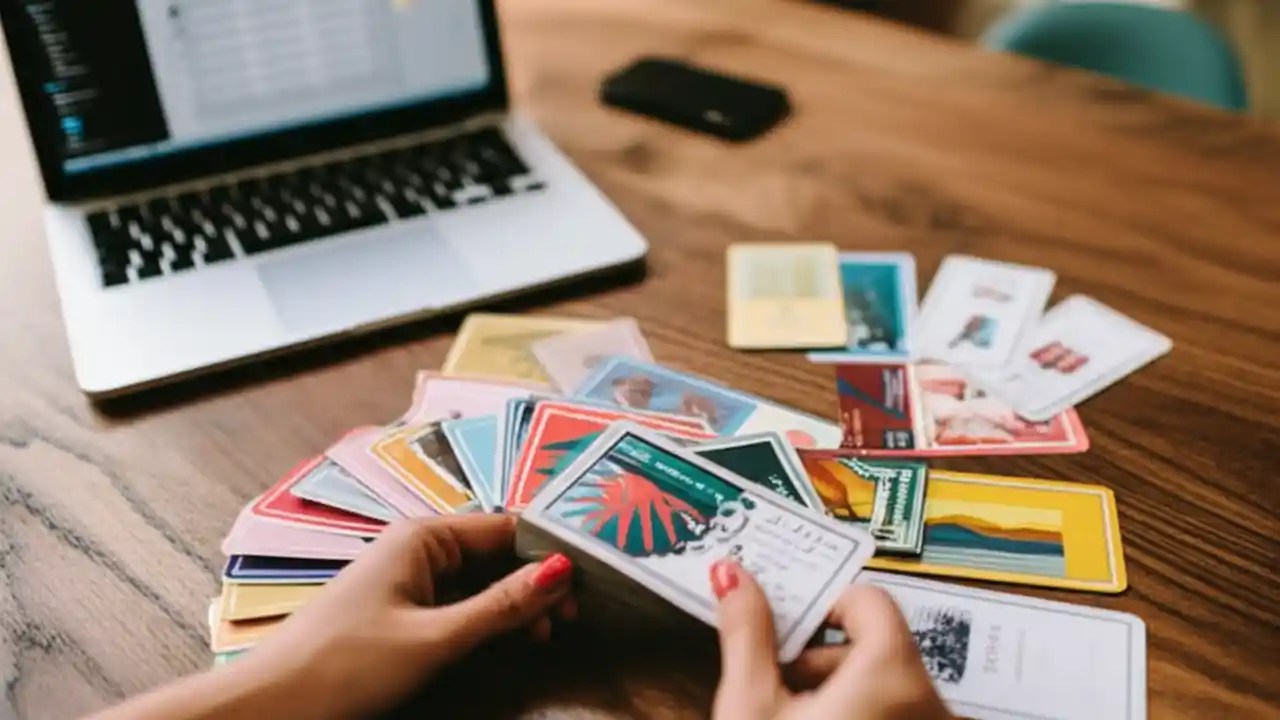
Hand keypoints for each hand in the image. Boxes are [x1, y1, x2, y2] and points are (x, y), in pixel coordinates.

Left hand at [236, 515, 574, 718]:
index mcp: (424, 536)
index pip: (507, 527)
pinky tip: (511, 637)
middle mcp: (419, 546)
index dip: (549, 552)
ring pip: (482, 578)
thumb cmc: (345, 664)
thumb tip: (560, 571)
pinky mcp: (404, 606)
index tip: (587, 582)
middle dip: (536, 580)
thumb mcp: (435, 638)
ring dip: (516, 601)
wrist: (272, 704)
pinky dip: (490, 616)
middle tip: (570, 618)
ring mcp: (410, 576)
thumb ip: (501, 606)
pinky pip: (461, 599)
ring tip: (546, 633)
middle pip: (498, 551)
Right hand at [709, 559, 950, 719]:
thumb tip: (732, 574)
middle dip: (820, 653)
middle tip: (775, 679)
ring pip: (886, 682)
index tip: (783, 624)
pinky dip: (862, 711)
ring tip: (788, 714)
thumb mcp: (751, 706)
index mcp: (893, 677)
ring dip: (838, 687)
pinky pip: (897, 711)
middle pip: (877, 643)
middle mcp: (930, 704)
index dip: (819, 603)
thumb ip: (746, 633)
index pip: (868, 599)